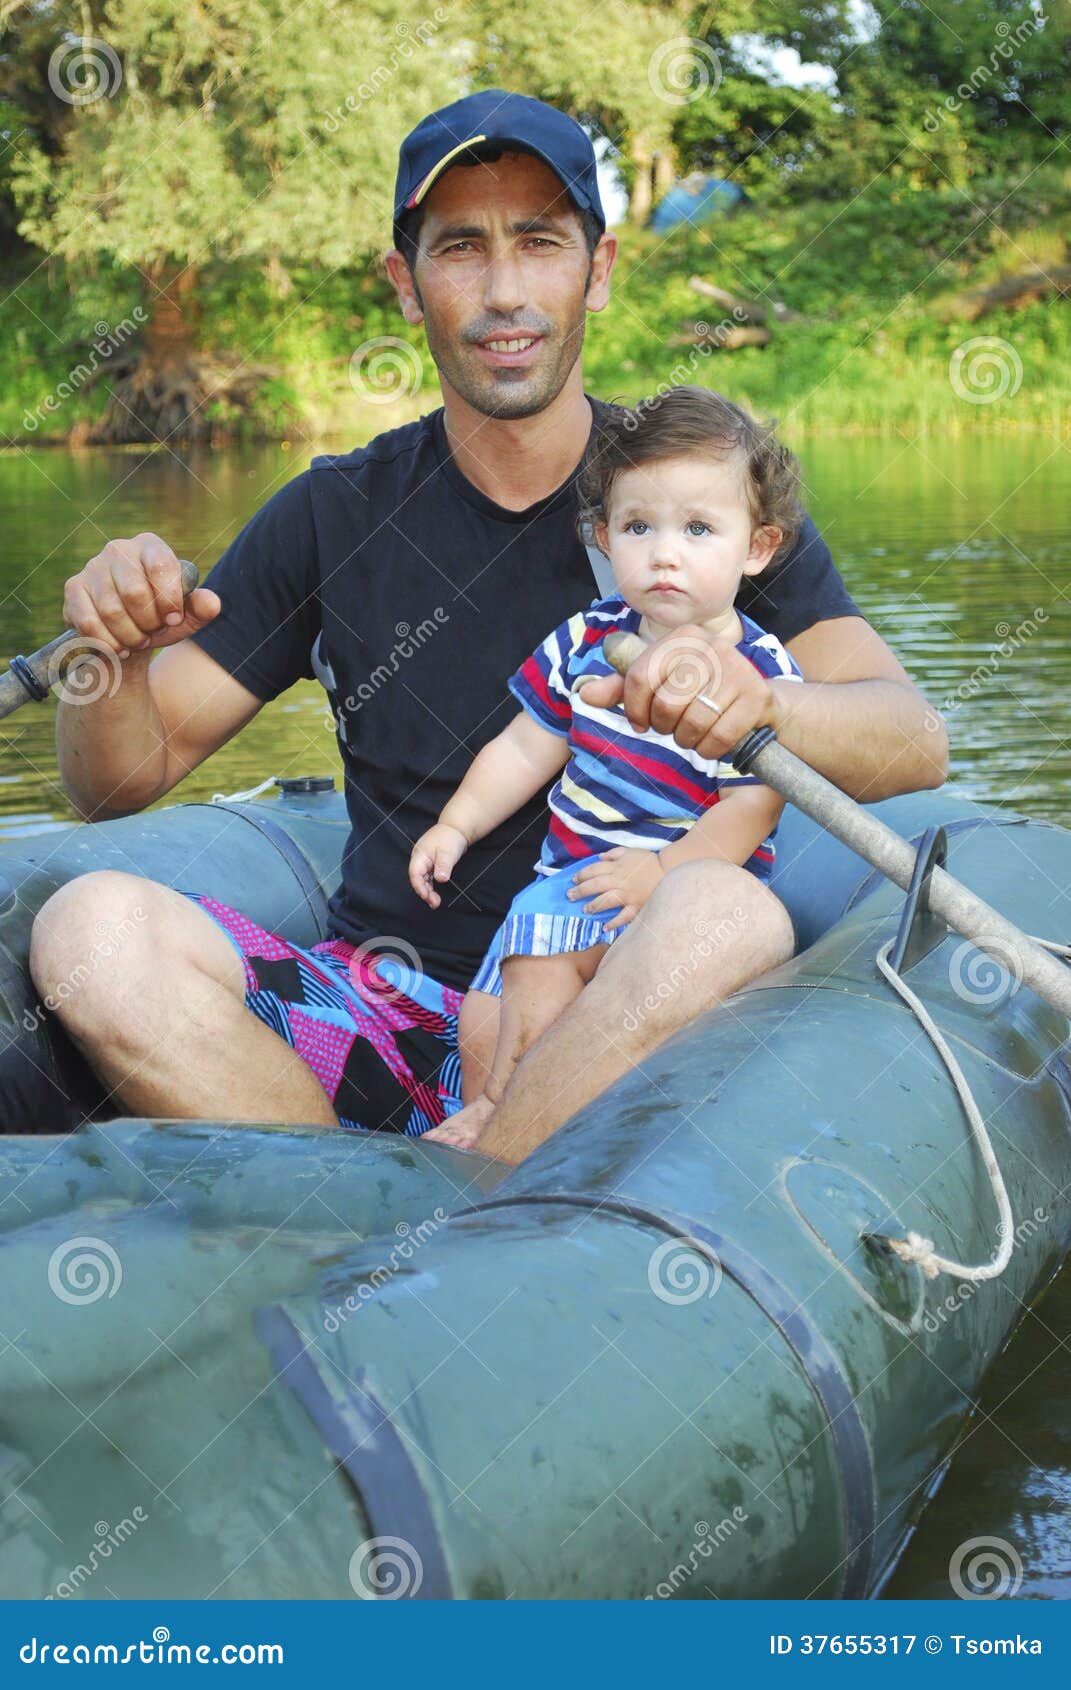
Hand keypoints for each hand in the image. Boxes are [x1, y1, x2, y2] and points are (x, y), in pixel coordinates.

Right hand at [63, 534, 219, 658]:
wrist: (127, 635)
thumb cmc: (161, 618)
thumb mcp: (187, 616)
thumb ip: (202, 607)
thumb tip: (212, 602)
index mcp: (150, 546)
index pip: (161, 566)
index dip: (169, 600)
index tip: (173, 620)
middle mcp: (119, 549)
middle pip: (134, 593)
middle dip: (148, 623)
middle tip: (152, 632)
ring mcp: (93, 567)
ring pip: (112, 611)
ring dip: (130, 636)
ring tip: (137, 640)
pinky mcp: (74, 588)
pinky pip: (89, 622)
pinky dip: (108, 643)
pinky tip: (118, 647)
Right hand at [409, 823, 467, 907]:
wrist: (456, 827)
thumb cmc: (450, 837)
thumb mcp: (448, 852)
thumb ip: (443, 866)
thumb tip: (440, 879)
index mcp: (420, 855)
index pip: (415, 874)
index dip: (419, 887)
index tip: (427, 897)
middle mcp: (420, 859)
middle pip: (418, 879)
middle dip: (424, 892)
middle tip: (434, 903)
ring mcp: (425, 862)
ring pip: (423, 879)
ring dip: (428, 891)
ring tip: (435, 902)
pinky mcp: (431, 864)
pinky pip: (428, 877)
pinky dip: (431, 886)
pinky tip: (435, 894)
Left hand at [566, 847, 663, 931]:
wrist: (670, 871)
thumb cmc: (648, 861)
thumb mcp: (630, 851)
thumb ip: (613, 854)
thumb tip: (599, 857)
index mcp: (617, 867)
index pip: (594, 870)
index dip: (581, 875)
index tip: (573, 880)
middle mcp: (620, 881)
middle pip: (595, 885)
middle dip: (580, 891)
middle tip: (570, 896)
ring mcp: (628, 895)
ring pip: (606, 900)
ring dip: (593, 905)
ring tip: (585, 910)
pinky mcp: (637, 907)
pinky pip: (624, 917)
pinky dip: (614, 923)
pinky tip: (604, 927)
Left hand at [575, 624, 784, 760]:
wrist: (755, 699)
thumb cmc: (699, 691)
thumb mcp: (660, 682)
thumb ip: (622, 688)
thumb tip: (585, 694)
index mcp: (682, 637)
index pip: (640, 677)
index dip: (633, 709)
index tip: (640, 722)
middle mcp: (710, 646)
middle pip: (666, 703)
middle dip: (663, 726)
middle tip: (671, 728)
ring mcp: (736, 670)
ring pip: (693, 722)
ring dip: (687, 740)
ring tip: (691, 734)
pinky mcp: (755, 696)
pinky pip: (719, 736)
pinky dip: (710, 749)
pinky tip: (712, 742)